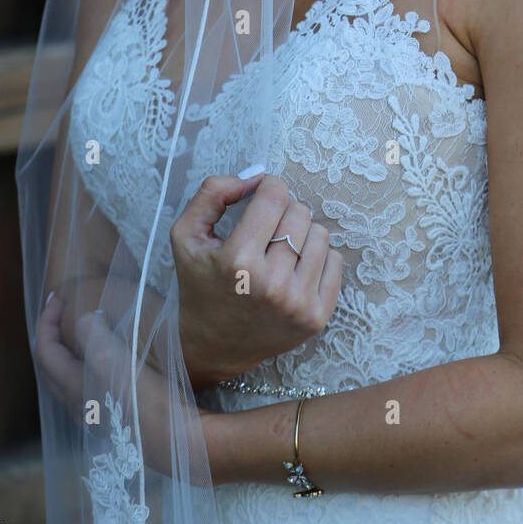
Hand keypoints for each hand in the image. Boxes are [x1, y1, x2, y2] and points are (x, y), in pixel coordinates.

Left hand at [34, 294, 176, 475]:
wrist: (177, 442)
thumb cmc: (148, 401)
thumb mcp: (118, 361)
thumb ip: (94, 335)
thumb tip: (85, 318)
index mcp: (74, 387)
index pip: (45, 351)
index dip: (46, 321)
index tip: (57, 298)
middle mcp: (77, 405)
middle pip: (48, 369)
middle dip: (48, 337)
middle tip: (57, 313)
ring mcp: (93, 417)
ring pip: (64, 382)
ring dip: (63, 355)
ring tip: (76, 336)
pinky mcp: (111, 422)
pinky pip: (82, 392)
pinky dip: (80, 370)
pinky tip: (101, 367)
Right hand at [171, 172, 343, 389]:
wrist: (212, 347)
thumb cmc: (200, 285)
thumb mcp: (186, 235)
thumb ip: (213, 193)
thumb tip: (256, 175)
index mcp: (237, 261)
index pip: (275, 196)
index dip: (268, 187)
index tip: (261, 195)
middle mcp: (271, 284)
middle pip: (299, 212)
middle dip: (283, 212)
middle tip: (265, 230)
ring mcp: (297, 303)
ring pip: (321, 234)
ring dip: (301, 234)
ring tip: (278, 251)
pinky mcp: (316, 318)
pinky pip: (336, 261)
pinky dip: (317, 258)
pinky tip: (294, 270)